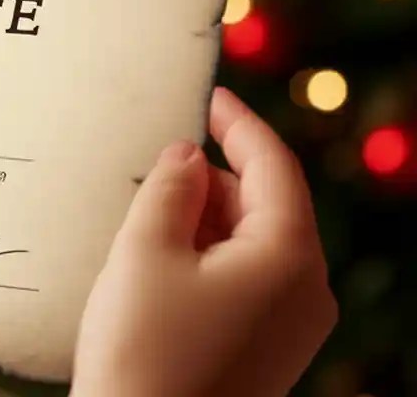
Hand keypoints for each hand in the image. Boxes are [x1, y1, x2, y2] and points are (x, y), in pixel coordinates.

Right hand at [72, 87, 336, 396]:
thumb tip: (187, 156)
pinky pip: (244, 281)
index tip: (210, 95)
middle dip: (211, 179)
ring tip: (143, 212)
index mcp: (287, 257)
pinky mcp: (265, 351)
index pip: (273, 167)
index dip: (239, 124)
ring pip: (251, 245)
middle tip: (153, 160)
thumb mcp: (144, 252)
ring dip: (203, 220)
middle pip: (265, 206)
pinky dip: (206, 257)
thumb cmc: (143, 351)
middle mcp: (305, 291)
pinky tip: (156, 258)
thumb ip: (168, 189)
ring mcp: (289, 327)